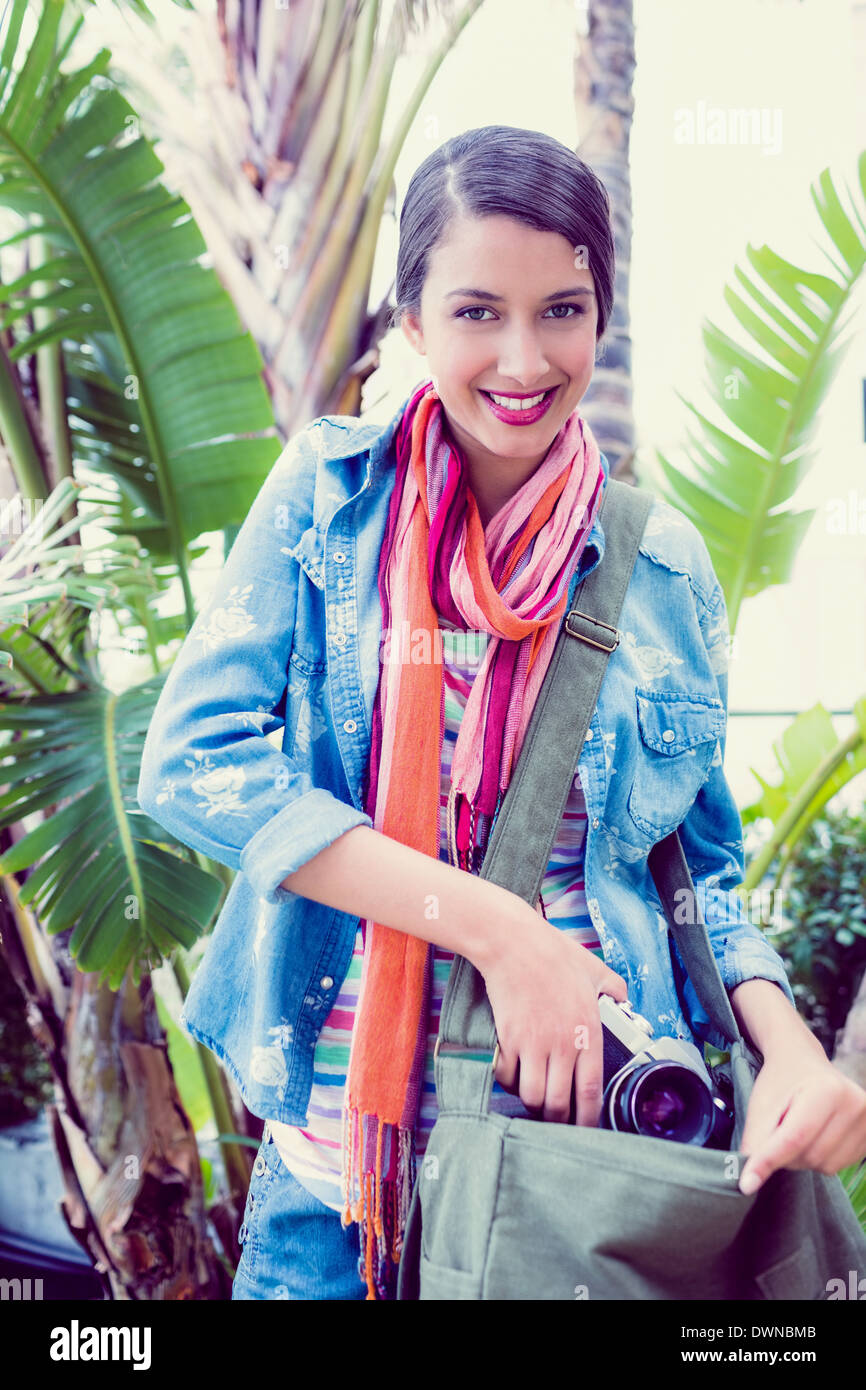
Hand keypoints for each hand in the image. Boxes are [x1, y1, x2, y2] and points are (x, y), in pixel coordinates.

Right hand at [478, 899, 628, 1127]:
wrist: (513, 943)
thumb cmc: (553, 952)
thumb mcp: (594, 968)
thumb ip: (614, 989)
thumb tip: (623, 1002)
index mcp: (588, 1031)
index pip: (592, 1090)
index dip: (588, 1117)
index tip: (585, 1126)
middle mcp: (562, 1044)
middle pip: (559, 1103)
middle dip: (557, 1119)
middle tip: (555, 1118)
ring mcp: (533, 1043)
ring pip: (532, 1095)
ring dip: (532, 1101)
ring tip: (534, 1095)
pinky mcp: (508, 1039)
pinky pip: (507, 1076)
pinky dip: (509, 1081)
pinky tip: (513, 1072)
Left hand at [737, 1042, 865, 1194]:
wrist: (804, 1061)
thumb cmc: (781, 1081)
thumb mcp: (762, 1104)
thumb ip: (756, 1140)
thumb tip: (748, 1182)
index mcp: (827, 1089)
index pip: (794, 1137)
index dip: (768, 1161)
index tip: (746, 1184)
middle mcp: (854, 1104)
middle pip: (810, 1155)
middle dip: (786, 1154)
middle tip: (778, 1130)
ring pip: (825, 1166)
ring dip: (802, 1158)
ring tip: (798, 1129)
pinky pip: (838, 1166)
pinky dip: (819, 1158)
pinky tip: (815, 1135)